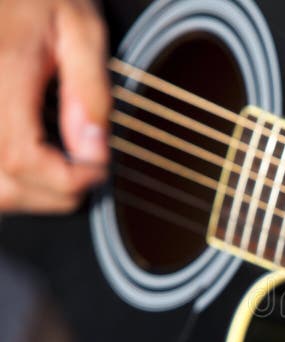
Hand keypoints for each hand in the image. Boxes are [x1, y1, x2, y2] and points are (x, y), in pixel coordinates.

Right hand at [0, 0, 109, 213]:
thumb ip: (90, 90)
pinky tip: (32, 163)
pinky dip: (6, 180)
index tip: (98, 170)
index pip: (22, 160)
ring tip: (61, 173)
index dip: (67, 179)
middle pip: (1, 185)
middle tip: (85, 174)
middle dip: (52, 193)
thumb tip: (94, 149)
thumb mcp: (80, 27)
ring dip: (26, 193)